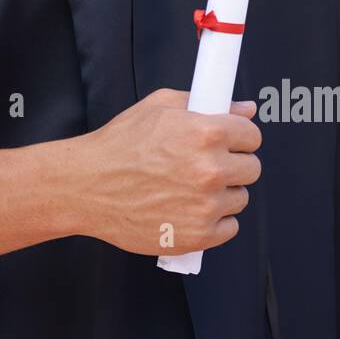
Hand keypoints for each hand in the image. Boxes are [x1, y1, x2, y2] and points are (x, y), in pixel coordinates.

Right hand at [69, 88, 260, 256]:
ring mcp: (206, 205)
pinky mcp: (199, 235)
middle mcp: (210, 169)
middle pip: (252, 168)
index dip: (239, 137)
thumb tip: (246, 110)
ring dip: (223, 194)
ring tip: (191, 188)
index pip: (252, 136)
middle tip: (206, 166)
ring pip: (240, 198)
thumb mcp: (159, 107)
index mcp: (206, 132)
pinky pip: (230, 227)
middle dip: (233, 165)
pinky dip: (214, 221)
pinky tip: (190, 210)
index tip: (229, 142)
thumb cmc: (118, 145)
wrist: (87, 186)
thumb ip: (206, 103)